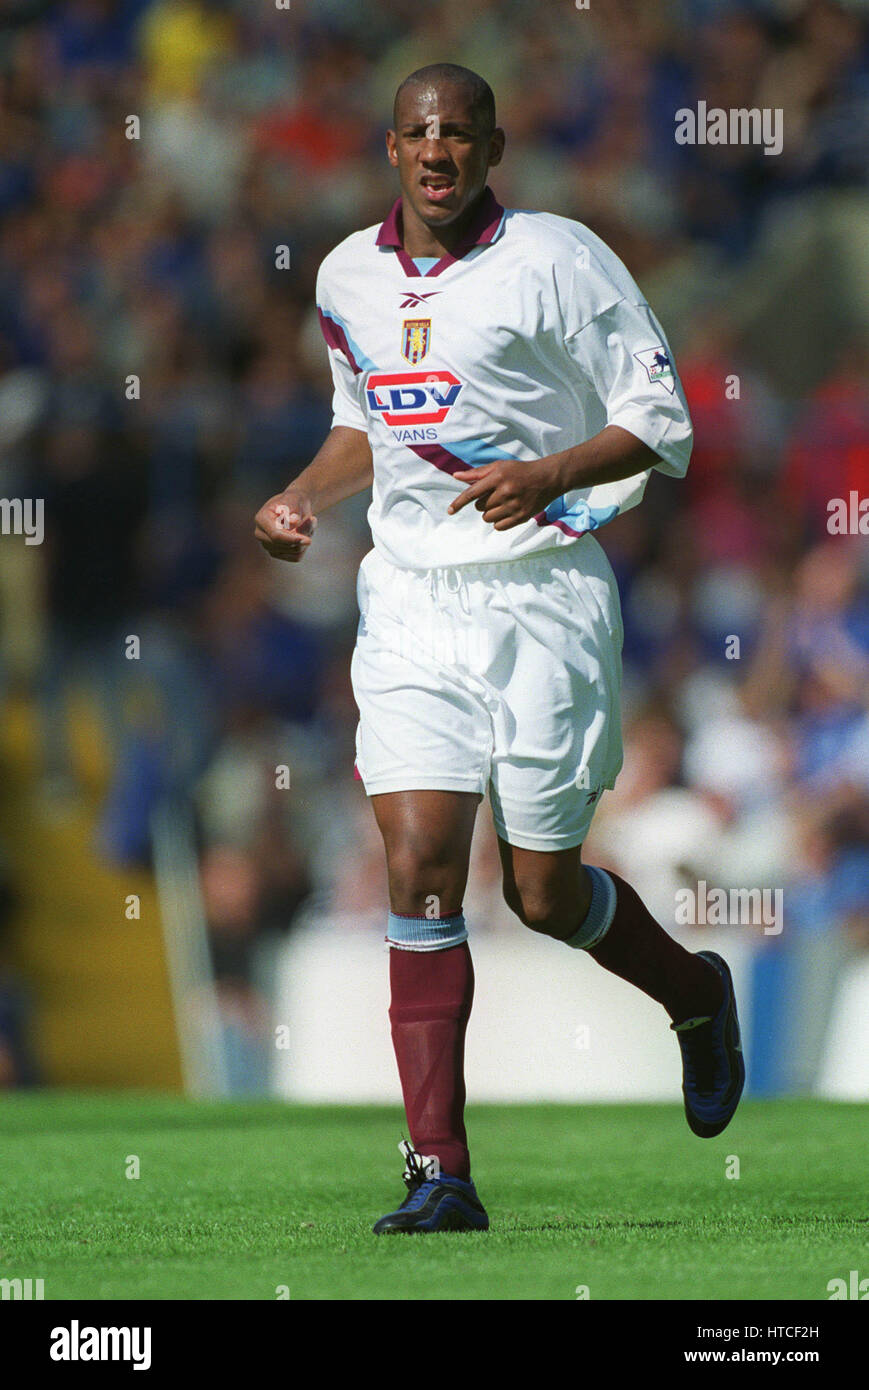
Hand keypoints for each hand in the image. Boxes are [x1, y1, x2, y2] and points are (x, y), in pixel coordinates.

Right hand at [254, 489, 316, 561]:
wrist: (294, 506)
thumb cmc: (293, 501)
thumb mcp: (295, 500)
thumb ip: (293, 510)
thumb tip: (293, 522)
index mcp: (261, 519)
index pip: (276, 535)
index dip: (292, 539)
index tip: (308, 540)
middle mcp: (260, 534)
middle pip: (285, 545)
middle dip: (302, 536)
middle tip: (313, 520)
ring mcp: (268, 546)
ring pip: (293, 552)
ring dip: (306, 538)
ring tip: (308, 524)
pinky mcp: (277, 553)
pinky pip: (296, 557)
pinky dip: (304, 546)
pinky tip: (304, 534)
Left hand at [447, 457, 564, 530]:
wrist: (547, 478)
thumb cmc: (520, 471)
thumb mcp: (500, 467)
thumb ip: (477, 473)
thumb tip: (456, 476)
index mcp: (498, 477)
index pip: (472, 493)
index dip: (459, 503)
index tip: (450, 511)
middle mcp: (506, 491)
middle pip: (480, 507)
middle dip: (483, 503)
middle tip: (496, 495)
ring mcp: (514, 505)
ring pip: (488, 518)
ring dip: (490, 513)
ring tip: (502, 503)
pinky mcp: (522, 516)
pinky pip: (499, 527)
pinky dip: (499, 522)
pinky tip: (507, 512)